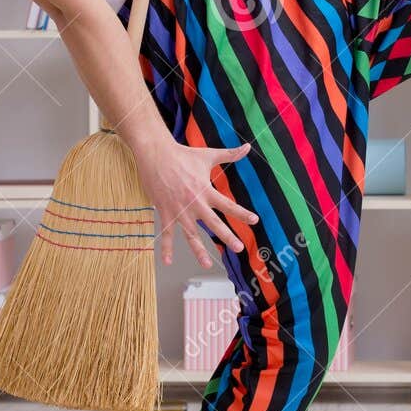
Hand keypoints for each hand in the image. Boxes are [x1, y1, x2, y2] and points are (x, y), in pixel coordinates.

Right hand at [132, 135, 256, 268]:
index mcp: (205, 191)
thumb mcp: (208, 155)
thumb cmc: (183, 154)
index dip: (242, 213)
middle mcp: (194, 203)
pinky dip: (166, 248)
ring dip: (199, 250)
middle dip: (227, 236)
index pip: (228, 205)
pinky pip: (166, 233)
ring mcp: (179, 210)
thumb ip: (229, 154)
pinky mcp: (165, 212)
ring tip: (208, 264)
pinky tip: (168, 261)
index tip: (254, 221)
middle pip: (213, 223)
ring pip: (191, 234)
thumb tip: (248, 146)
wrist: (156, 154)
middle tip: (239, 247)